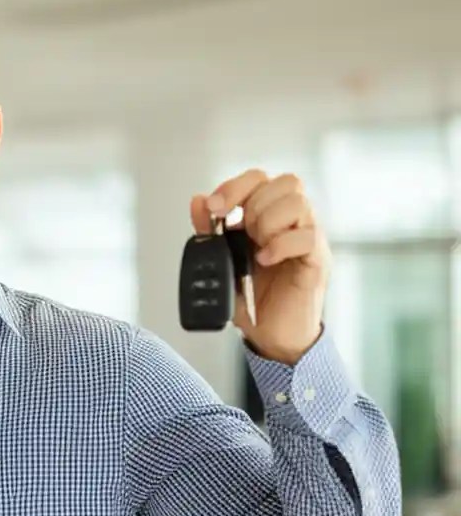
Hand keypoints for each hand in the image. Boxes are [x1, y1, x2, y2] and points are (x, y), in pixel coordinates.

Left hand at [190, 169, 329, 364]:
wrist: (271, 336)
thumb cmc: (252, 298)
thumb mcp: (221, 261)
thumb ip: (209, 231)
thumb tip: (198, 200)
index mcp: (269, 216)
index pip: (260, 178)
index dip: (235, 186)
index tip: (214, 208)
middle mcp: (293, 222)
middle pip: (287, 182)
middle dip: (254, 204)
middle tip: (241, 232)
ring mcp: (309, 239)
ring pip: (299, 202)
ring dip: (268, 222)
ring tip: (256, 248)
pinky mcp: (317, 261)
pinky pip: (308, 236)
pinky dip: (280, 245)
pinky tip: (264, 261)